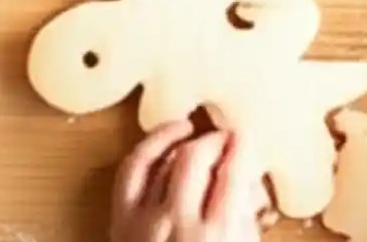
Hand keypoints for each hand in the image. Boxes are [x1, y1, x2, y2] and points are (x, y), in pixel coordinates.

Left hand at [111, 120, 268, 241]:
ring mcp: (144, 221)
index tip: (246, 140)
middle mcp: (178, 222)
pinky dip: (148, 147)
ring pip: (163, 159)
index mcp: (216, 234)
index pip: (232, 171)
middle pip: (195, 156)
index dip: (242, 147)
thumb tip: (246, 183)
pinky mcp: (120, 222)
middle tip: (226, 140)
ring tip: (197, 135)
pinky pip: (132, 171)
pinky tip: (163, 140)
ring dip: (184, 140)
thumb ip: (245, 219)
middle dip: (215, 140)